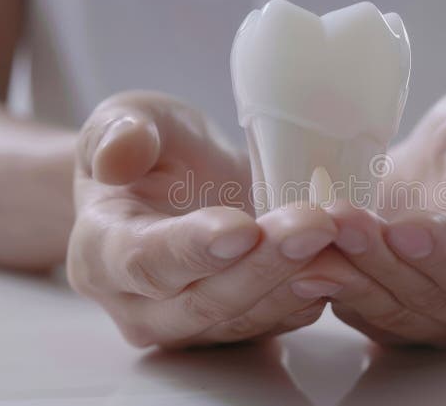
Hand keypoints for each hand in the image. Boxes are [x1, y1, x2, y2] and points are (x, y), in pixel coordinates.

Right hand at [67, 91, 339, 347]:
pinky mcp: (234, 327)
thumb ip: (118, 133)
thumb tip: (117, 157)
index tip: (242, 228)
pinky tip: (344, 262)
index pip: (144, 261)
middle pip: (204, 301)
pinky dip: (312, 295)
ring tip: (338, 240)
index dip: (193, 248)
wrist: (175, 184)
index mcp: (101, 251)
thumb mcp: (128, 119)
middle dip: (264, 265)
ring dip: (295, 282)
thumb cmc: (149, 149)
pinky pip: (274, 323)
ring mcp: (188, 324)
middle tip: (315, 224)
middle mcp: (138, 304)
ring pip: (245, 319)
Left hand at [327, 78, 445, 347]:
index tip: (402, 230)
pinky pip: (374, 319)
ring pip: (401, 314)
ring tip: (309, 246)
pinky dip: (338, 294)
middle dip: (384, 262)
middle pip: (441, 296)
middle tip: (338, 222)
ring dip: (353, 281)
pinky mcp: (414, 323)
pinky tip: (303, 267)